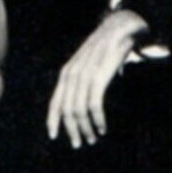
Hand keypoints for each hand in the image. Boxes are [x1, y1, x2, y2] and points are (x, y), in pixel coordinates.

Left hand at [46, 9, 149, 148]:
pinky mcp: (97, 78)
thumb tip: (81, 102)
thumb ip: (82, 82)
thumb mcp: (88, 65)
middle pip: (66, 110)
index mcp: (66, 74)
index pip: (55, 101)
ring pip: (78, 111)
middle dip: (72, 130)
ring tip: (92, 138)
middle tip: (79, 143)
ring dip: (85, 128)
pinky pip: (93, 105)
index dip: (53, 119)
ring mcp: (83, 76)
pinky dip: (97, 120)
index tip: (53, 136)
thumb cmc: (105, 49)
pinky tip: (102, 128)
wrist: (119, 28)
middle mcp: (71, 75)